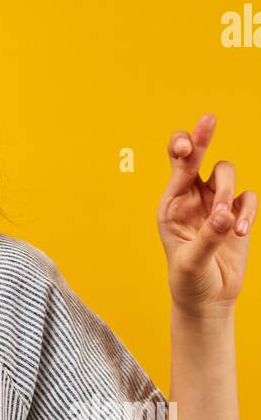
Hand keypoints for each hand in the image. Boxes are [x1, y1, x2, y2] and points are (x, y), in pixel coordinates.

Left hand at [157, 113, 254, 312]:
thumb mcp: (191, 262)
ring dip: (228, 192)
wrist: (207, 300)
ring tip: (226, 222)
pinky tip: (240, 233)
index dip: (182, 148)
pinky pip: (248, 198)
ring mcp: (216, 203)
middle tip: (209, 118)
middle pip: (198, 155)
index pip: (176, 166)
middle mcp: (192, 197)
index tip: (187, 148)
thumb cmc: (188, 280)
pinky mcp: (237, 214)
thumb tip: (226, 214)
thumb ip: (208, 238)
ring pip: (226, 174)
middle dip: (202, 137)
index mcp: (172, 203)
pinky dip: (247, 212)